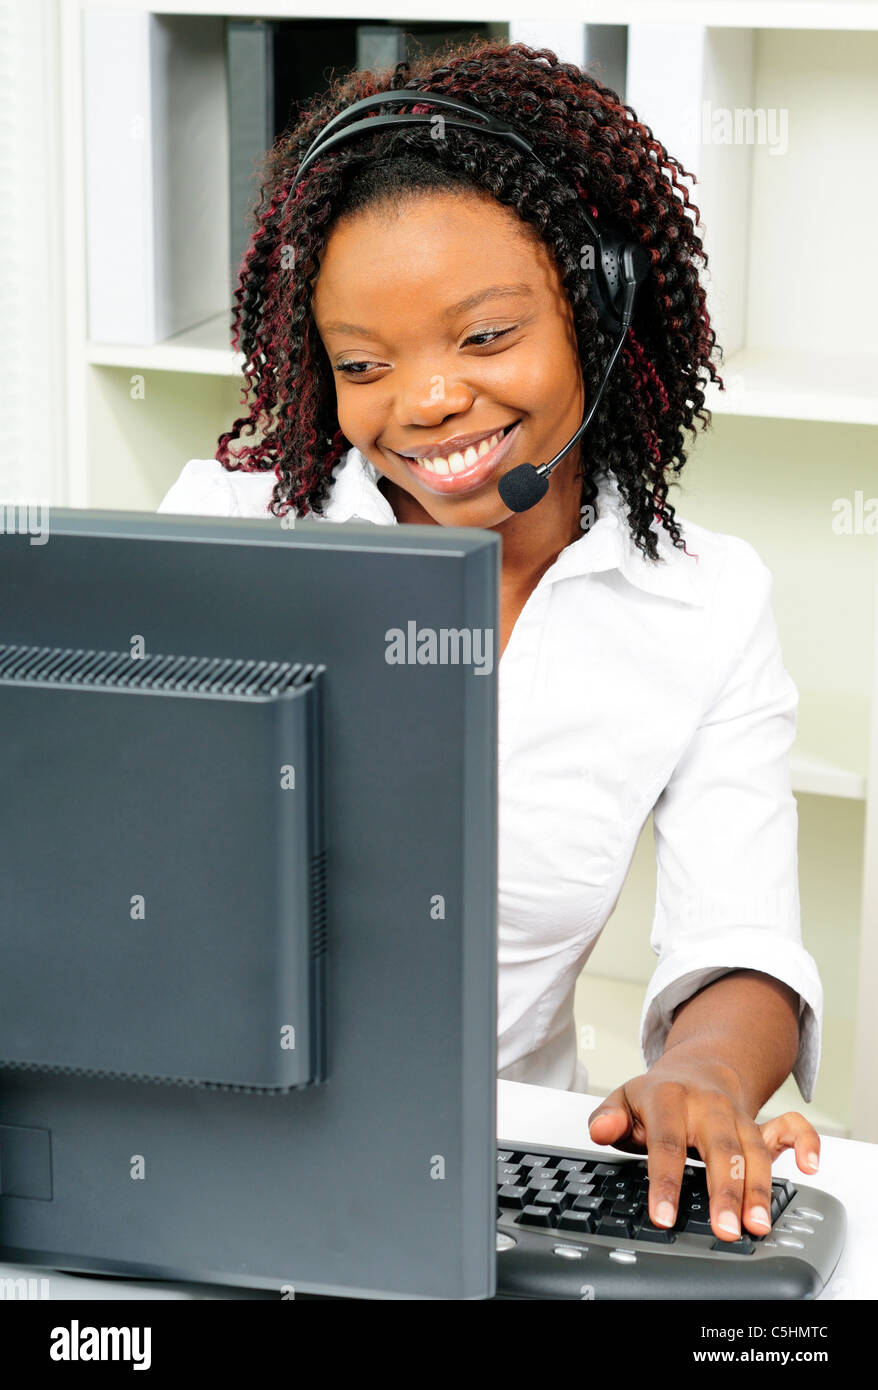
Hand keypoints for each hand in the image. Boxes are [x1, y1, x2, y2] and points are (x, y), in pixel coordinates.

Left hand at [587, 1057, 821, 1240]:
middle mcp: (707, 1105)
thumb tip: (600, 1130)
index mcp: (669, 1097)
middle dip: (724, 1191)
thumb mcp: (624, 1101)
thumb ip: (609, 1118)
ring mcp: (738, 1114)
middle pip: (719, 1148)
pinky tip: (810, 1167)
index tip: (663, 1216)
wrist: (698, 1068)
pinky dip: (806, 1143)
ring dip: (758, 1188)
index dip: (665, 1182)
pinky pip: (792, 1126)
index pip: (666, 1143)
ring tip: (757, 1226)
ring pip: (753, 1149)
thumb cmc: (658, 1097)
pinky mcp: (762, 1122)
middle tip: (725, 1230)